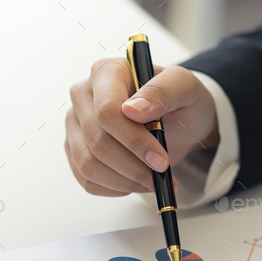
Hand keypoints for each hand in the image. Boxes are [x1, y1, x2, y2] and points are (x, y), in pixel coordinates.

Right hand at [65, 59, 217, 195]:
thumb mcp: (186, 87)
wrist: (178, 120)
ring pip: (88, 164)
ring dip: (125, 181)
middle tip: (161, 176)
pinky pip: (87, 180)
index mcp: (106, 72)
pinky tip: (136, 181)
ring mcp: (76, 124)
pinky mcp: (75, 149)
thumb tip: (133, 110)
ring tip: (153, 181)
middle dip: (133, 166)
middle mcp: (83, 95)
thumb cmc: (181, 100)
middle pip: (97, 141)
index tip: (161, 160)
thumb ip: (163, 92)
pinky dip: (115, 188)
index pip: (107, 111)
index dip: (134, 141)